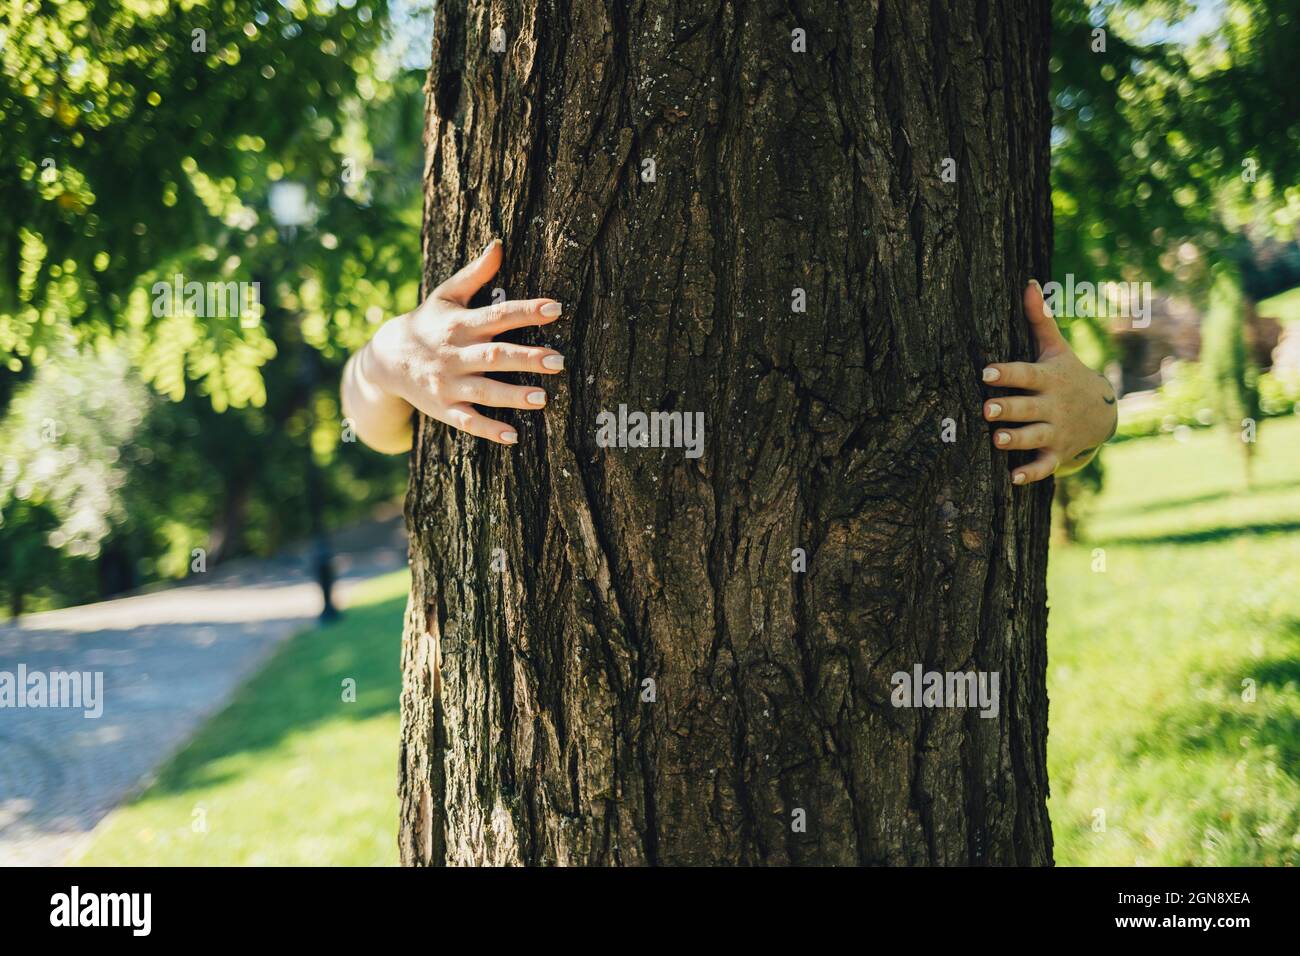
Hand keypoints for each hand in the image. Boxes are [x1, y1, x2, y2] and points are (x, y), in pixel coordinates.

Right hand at [342, 240, 564, 451]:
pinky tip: (513, 436)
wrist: (386, 359)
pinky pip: (468, 421)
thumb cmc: (427, 323)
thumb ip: (475, 274)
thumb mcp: (446, 295)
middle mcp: (456, 355)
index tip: (555, 309)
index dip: (527, 311)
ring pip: (484, 391)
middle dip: (527, 358)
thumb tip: (500, 243)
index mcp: (461, 324)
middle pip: (495, 356)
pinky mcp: (444, 408)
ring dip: (513, 395)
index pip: (498, 315)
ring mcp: (449, 384)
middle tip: (559, 361)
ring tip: (543, 398)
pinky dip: (489, 429)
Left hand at [981, 280, 1117, 484]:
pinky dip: (1031, 473)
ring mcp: (1056, 431)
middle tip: (986, 409)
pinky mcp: (1056, 453)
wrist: (1104, 412)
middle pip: (1027, 408)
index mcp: (1049, 378)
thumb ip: (1039, 320)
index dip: (1007, 373)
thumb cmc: (1066, 375)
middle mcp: (1052, 406)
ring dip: (1016, 440)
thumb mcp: (1057, 349)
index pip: (1025, 374)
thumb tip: (1028, 283)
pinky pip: (1044, 466)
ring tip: (996, 440)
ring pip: (1034, 437)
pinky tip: (1014, 478)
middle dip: (1008, 409)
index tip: (986, 372)